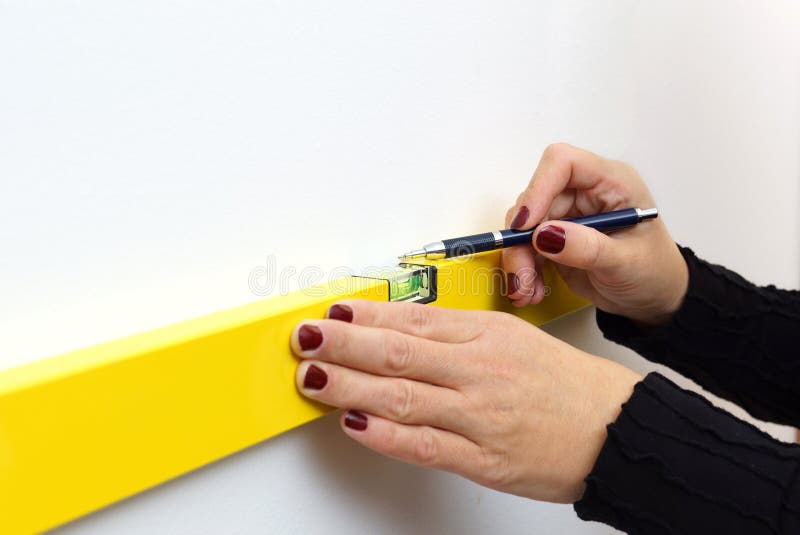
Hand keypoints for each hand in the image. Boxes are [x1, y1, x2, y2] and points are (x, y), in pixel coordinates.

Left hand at [291, 300, 640, 502]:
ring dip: (351, 386)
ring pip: (404, 396)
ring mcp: (480, 415)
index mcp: (487, 333)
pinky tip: (353, 425)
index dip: (367, 316)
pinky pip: (425, 446)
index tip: (333, 311)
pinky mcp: (484, 458)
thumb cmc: (562, 382)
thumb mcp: (511, 338)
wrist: (614, 428)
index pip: (415, 318)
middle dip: (345, 344)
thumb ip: (456, 334)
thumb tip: (399, 327)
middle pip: (400, 353)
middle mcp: (480, 369)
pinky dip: (384, 436)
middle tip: (306, 337)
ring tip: (314, 377)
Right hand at [503, 143, 687, 325]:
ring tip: (527, 290)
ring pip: (523, 227)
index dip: (538, 188)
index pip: (563, 164)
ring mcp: (567, 215)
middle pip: (534, 200)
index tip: (525, 225)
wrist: (654, 298)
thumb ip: (587, 247)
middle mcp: (585, 193)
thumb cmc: (654, 271)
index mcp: (610, 183)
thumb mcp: (626, 262)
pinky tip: (533, 290)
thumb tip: (544, 235)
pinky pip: (525, 247)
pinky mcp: (554, 238)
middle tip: (523, 274)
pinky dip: (524, 270)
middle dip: (522, 240)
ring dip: (519, 259)